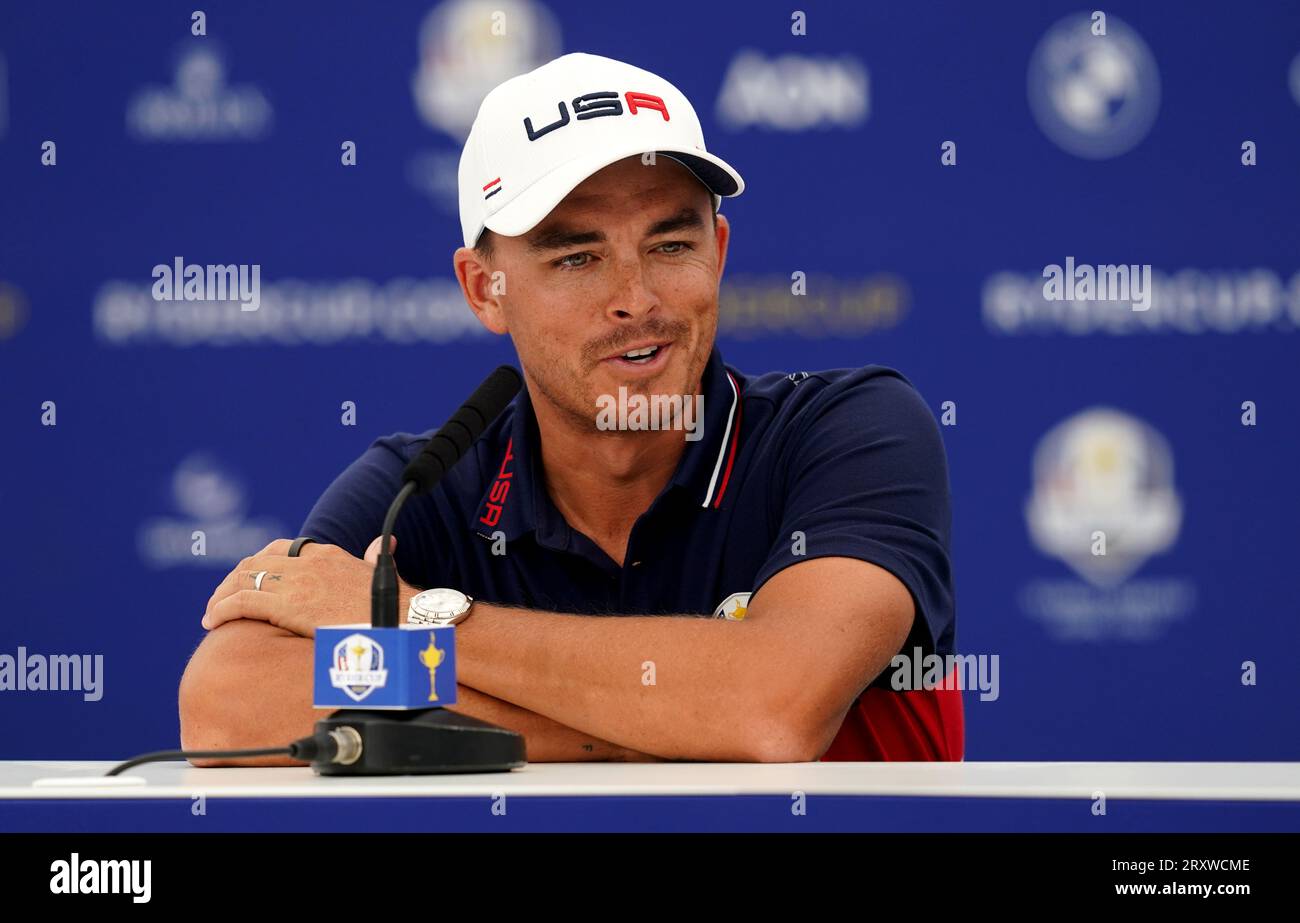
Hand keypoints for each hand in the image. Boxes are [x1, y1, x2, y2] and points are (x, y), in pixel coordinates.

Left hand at [201, 536, 413, 637]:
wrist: (400, 620)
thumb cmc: (395, 604)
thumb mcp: (382, 571)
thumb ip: (377, 556)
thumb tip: (384, 542)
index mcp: (327, 554)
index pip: (281, 549)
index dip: (259, 563)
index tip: (250, 577)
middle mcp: (308, 563)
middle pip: (256, 562)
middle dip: (234, 579)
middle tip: (222, 598)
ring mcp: (296, 583)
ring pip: (243, 580)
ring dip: (221, 596)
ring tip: (212, 613)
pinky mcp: (287, 605)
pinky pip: (243, 602)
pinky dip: (221, 610)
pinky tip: (213, 622)